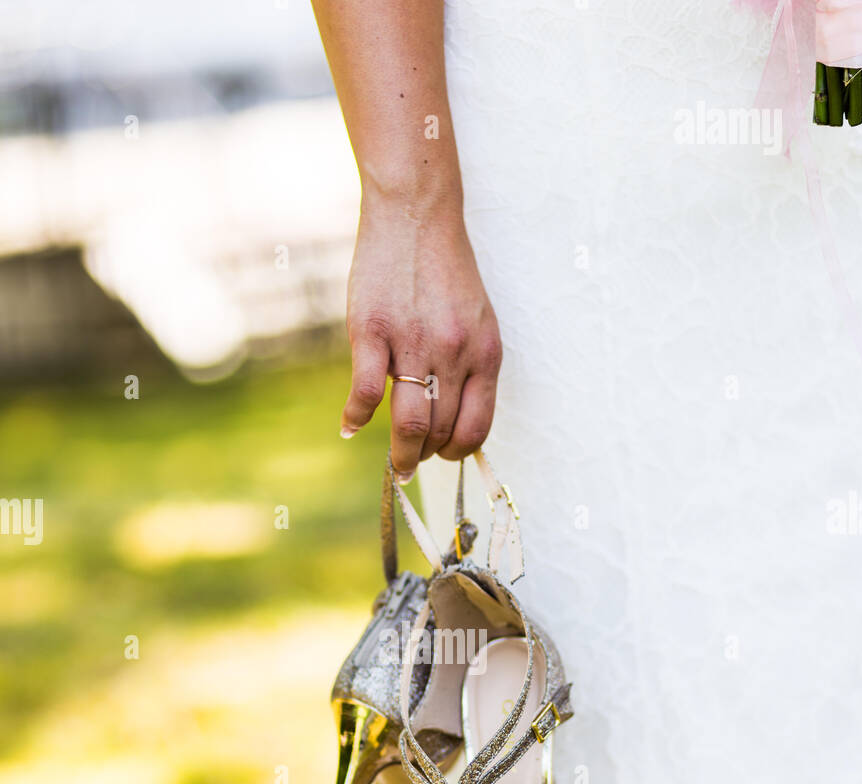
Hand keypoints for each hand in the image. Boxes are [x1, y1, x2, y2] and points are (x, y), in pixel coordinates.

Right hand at [340, 192, 501, 481]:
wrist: (415, 214)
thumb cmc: (444, 270)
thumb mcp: (475, 320)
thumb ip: (470, 365)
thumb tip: (458, 417)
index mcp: (484, 353)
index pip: (476, 427)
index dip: (458, 452)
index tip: (443, 455)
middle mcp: (454, 353)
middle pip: (441, 432)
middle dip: (425, 456)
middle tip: (412, 461)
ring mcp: (413, 343)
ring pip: (410, 424)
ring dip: (401, 453)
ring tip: (395, 463)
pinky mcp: (372, 331)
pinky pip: (365, 393)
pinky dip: (355, 418)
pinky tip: (349, 427)